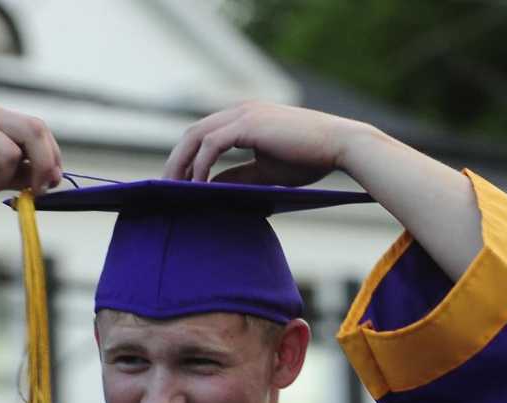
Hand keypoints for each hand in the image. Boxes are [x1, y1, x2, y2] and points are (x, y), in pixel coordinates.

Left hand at [162, 102, 372, 185]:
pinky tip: (197, 184)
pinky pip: (212, 144)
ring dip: (182, 163)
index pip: (204, 135)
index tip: (178, 182)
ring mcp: (243, 114)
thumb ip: (240, 176)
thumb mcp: (268, 171)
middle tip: (165, 187)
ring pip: (197, 136)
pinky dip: (201, 164)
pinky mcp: (249, 124)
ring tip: (174, 188)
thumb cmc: (312, 158)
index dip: (187, 158)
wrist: (341, 145)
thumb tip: (214, 188)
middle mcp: (240, 111)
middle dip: (176, 161)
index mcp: (245, 118)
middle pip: (193, 133)